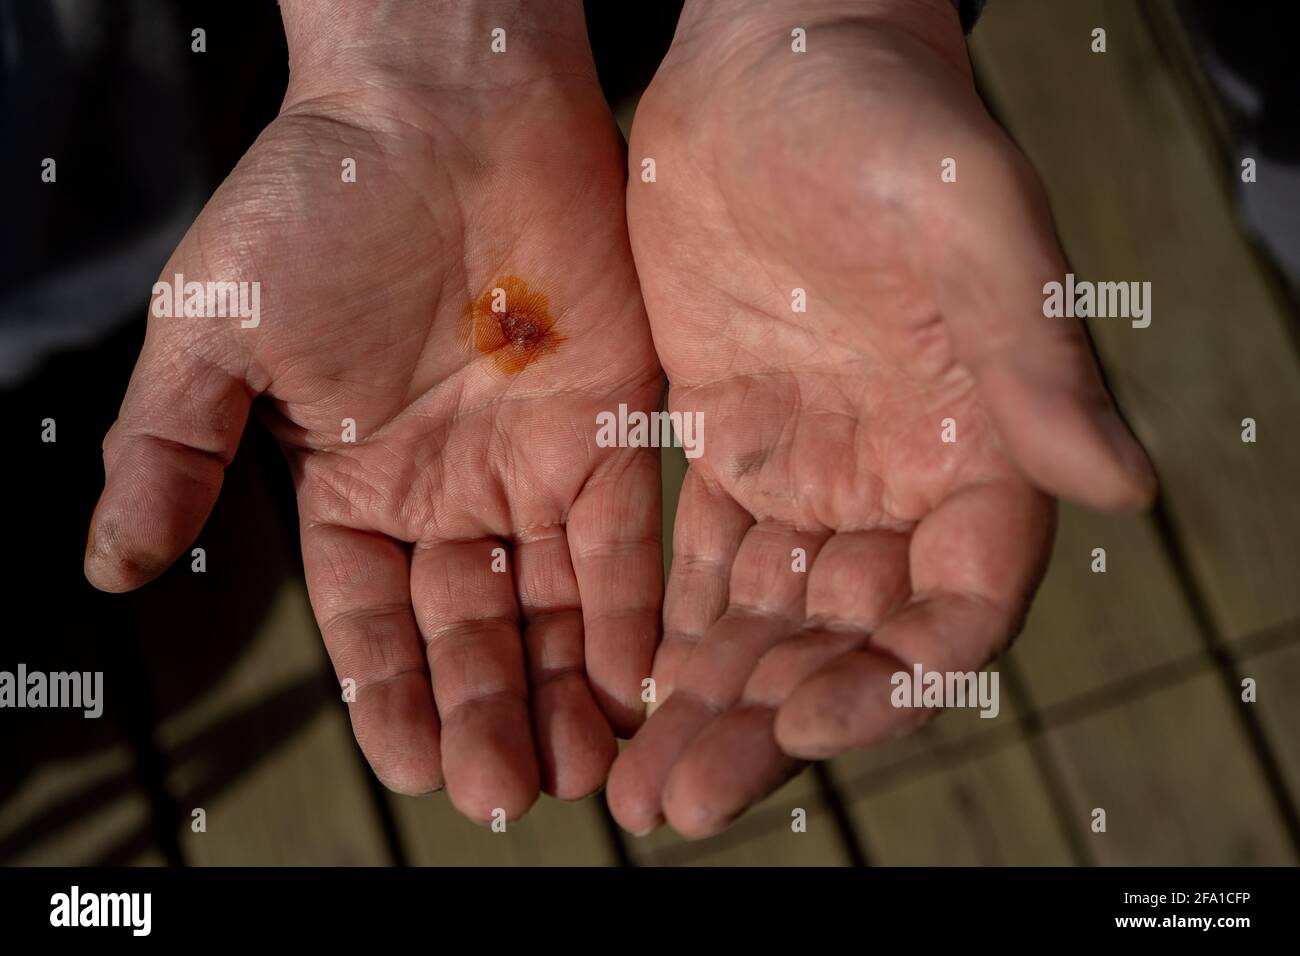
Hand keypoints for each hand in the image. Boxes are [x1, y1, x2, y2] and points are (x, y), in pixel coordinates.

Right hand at [84, 0, 662, 820]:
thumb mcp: (218, 331)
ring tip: (581, 771)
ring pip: (552, 600)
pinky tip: (635, 682)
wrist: (444, 99)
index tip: (416, 768)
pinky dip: (629, 609)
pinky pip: (625, 535)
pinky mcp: (614, 421)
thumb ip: (171, 448)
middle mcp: (450, 486)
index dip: (388, 695)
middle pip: (470, 627)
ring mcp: (534, 458)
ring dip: (566, 686)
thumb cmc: (317, 198)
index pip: (372, 619)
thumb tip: (107, 565)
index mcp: (354, 479)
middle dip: (487, 710)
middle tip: (506, 794)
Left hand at [607, 0, 1154, 835]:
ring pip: (760, 619)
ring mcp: (803, 465)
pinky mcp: (719, 436)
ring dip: (707, 705)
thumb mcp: (974, 226)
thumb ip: (1036, 357)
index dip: (891, 682)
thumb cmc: (893, 122)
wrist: (776, 62)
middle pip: (839, 642)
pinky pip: (692, 557)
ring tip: (637, 791)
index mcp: (976, 450)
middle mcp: (893, 478)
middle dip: (766, 726)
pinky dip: (663, 627)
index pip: (955, 612)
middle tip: (678, 807)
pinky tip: (623, 689)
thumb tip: (1120, 486)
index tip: (805, 721)